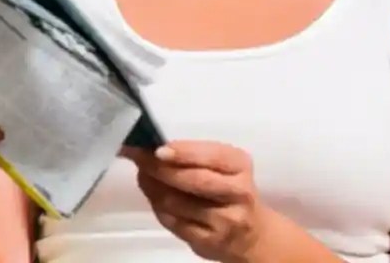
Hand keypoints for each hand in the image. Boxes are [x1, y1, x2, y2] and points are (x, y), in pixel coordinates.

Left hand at [124, 141, 270, 262]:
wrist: (251, 234)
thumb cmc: (228, 189)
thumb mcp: (221, 166)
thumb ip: (191, 155)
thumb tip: (148, 147)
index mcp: (239, 165)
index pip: (211, 156)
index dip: (182, 152)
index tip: (156, 149)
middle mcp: (238, 193)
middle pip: (193, 180)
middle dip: (160, 169)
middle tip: (138, 159)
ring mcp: (225, 220)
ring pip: (176, 202)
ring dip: (152, 188)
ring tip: (144, 177)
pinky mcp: (209, 241)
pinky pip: (173, 222)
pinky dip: (158, 208)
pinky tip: (155, 199)